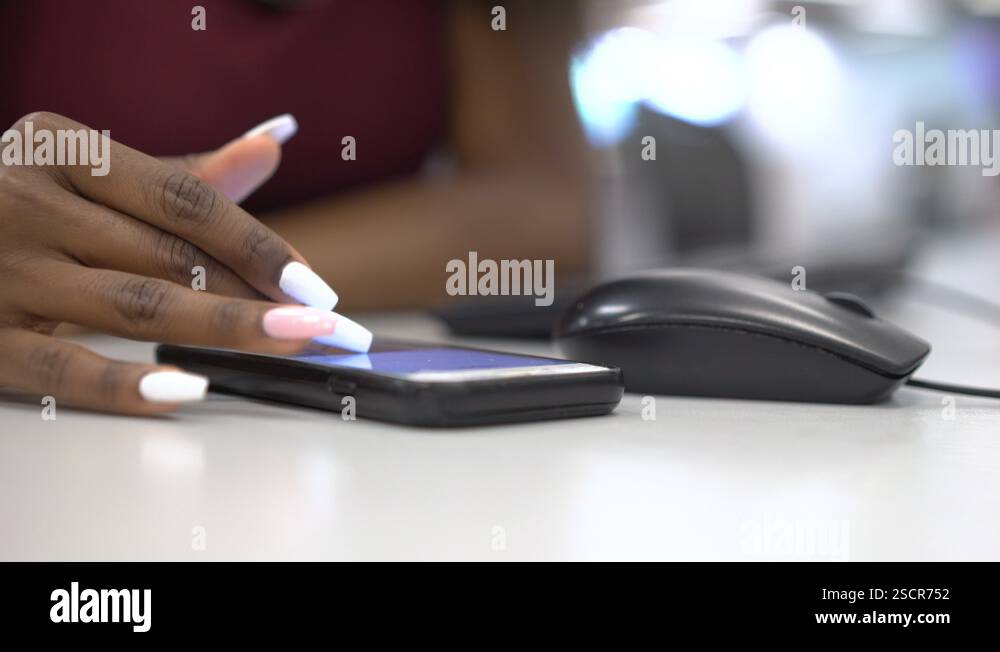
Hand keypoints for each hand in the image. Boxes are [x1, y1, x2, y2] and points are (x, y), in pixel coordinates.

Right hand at [0, 111, 349, 414]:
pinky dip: (128, 385)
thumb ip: (183, 172)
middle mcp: (26, 201)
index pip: (185, 199)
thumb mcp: (91, 172)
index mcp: (62, 148)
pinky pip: (64, 368)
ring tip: (292, 348)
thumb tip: (275, 143)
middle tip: (326, 327)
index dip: (258, 245)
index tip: (316, 285)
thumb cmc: (24, 204)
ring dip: (223, 332)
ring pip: (133, 306)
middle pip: (169, 255)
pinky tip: (191, 392)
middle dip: (258, 297)